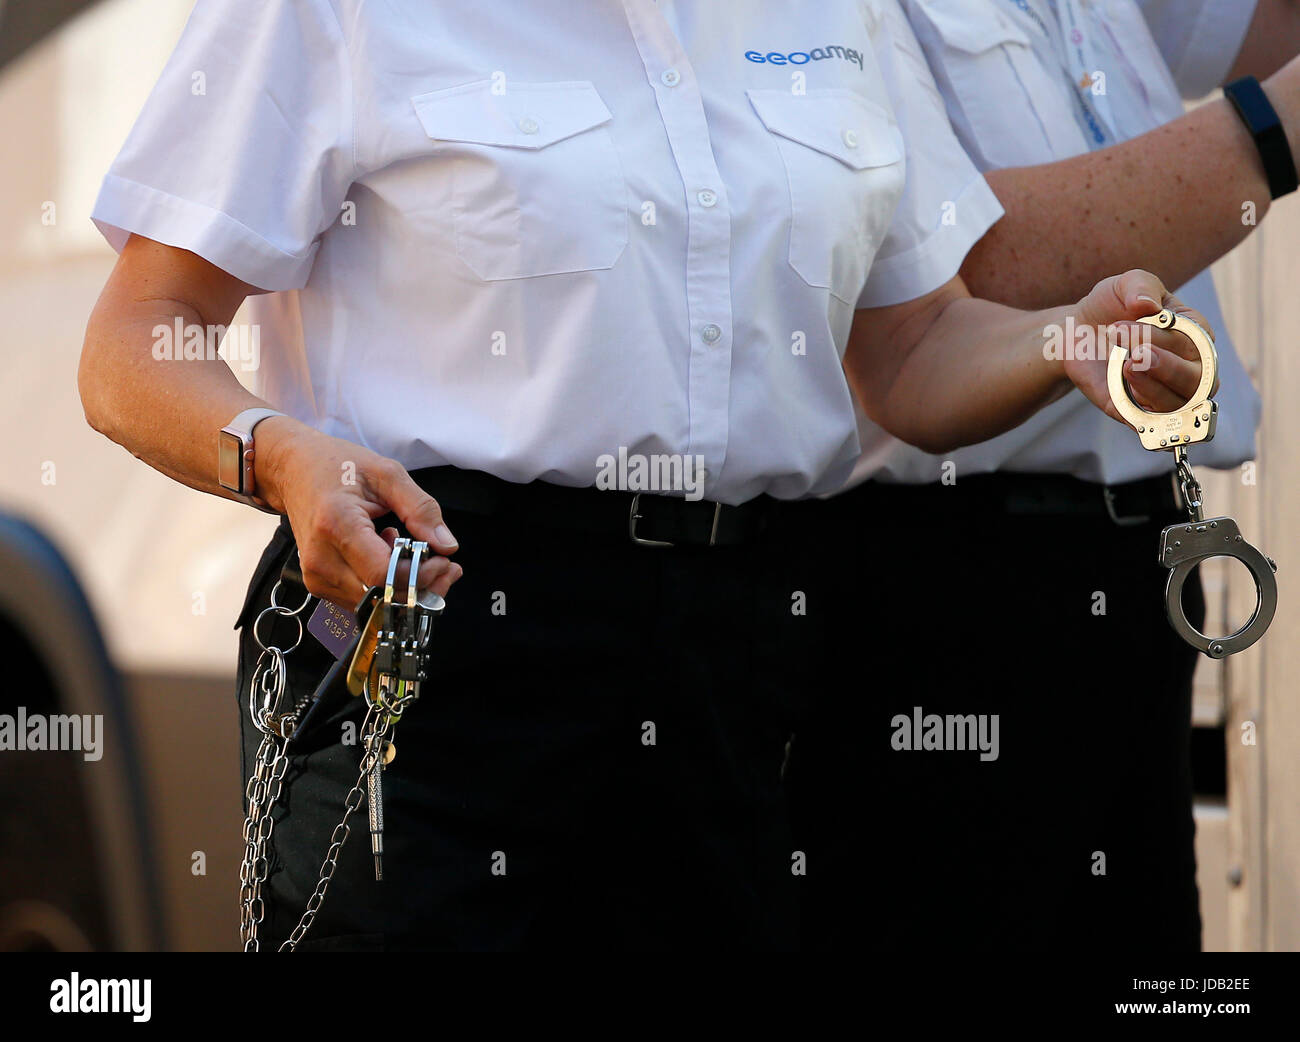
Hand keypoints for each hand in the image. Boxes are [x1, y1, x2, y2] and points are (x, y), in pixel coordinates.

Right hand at [253, 419, 462, 605]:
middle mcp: (321, 558)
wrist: (293, 469)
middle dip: (420, 586)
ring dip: (405, 587)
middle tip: (443, 564)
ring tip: (412, 551)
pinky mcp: (318, 584)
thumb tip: (447, 546)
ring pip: (374, 603)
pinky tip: (390, 557)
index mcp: (337, 525)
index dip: (420, 574)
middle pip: (381, 596)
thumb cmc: (337, 465)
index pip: (384, 574)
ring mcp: (316, 575)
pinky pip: (362, 599)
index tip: (442, 559)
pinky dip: (386, 586)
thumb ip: (420, 509)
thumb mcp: (386, 473)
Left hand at [1063, 269, 1217, 423]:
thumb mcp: (1124, 285)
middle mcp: (1188, 366)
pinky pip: (1154, 423)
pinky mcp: (1140, 412)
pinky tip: (1124, 390)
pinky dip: (1142, 412)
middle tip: (1130, 350)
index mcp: (1193, 334)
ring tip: (1126, 365)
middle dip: (1163, 362)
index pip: (1199, 342)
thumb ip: (1139, 286)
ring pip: (1180, 403)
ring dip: (1154, 385)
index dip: (1167, 337)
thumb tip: (1147, 304)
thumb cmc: (1110, 307)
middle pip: (1197, 378)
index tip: (1128, 322)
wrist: (1075, 333)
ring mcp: (1166, 392)